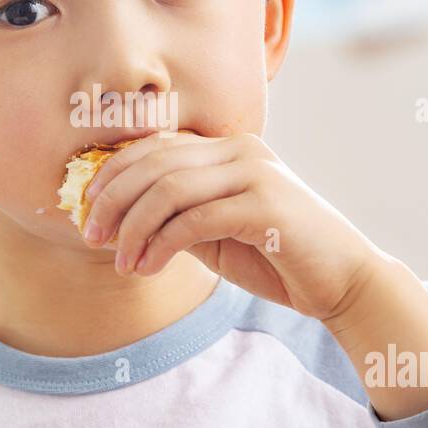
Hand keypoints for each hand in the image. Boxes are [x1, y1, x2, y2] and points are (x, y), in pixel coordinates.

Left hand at [78, 131, 379, 322]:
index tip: (85, 210)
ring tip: (121, 262)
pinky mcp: (265, 203)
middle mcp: (240, 150)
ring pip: (168, 189)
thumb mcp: (213, 232)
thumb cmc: (275, 258)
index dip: (111, 174)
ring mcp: (255, 172)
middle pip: (154, 162)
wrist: (342, 282)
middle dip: (112, 200)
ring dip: (133, 228)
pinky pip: (195, 219)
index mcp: (227, 148)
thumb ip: (175, 216)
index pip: (154, 146)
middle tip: (91, 236)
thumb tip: (115, 218)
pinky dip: (161, 244)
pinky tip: (147, 268)